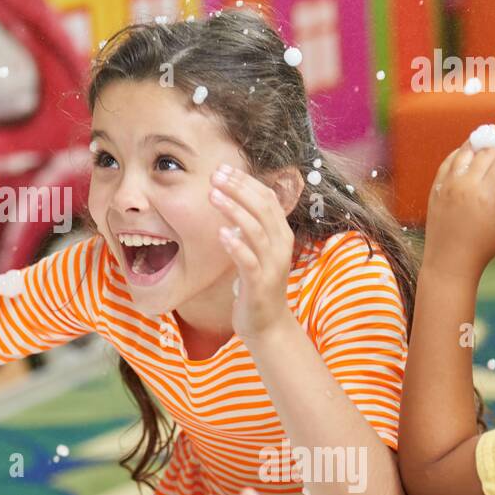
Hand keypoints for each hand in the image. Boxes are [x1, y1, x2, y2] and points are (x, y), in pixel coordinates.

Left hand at [208, 165, 294, 342]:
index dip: (246, 182)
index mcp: (281, 235)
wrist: (267, 324)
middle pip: (262, 208)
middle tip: (215, 176)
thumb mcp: (257, 251)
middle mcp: (280, 246)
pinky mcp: (260, 283)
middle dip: (238, 188)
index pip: (267, 199)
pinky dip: (235, 245)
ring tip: (213, 195)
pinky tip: (221, 233)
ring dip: (234, 209)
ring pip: (255, 229)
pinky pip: (248, 260)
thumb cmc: (257, 284)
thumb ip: (250, 228)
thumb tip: (231, 203)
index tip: (223, 169)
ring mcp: (272, 265)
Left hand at [422, 126, 494, 280]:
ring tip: (490, 133)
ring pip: (464, 153)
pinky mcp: (436, 188)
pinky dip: (459, 152)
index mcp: (486, 195)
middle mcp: (465, 185)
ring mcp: (447, 185)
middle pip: (485, 153)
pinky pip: (448, 162)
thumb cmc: (484, 245)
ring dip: (478, 141)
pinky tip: (469, 148)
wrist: (449, 260)